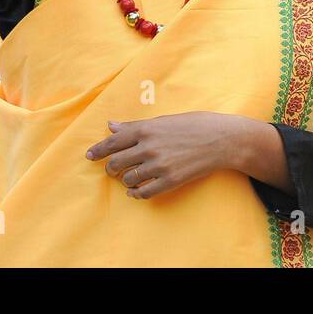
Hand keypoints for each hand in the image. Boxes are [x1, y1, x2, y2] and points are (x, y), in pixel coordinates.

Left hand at [86, 111, 243, 199]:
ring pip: (128, 179)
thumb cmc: (195, 125)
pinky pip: (144, 192)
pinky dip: (136, 194)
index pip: (113, 141)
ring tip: (129, 178)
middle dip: (111, 168)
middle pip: (116, 162)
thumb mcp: (164, 120)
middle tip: (113, 169)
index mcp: (147, 129)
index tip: (90, 155)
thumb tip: (111, 125)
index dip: (98, 150)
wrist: (223, 139)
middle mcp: (149, 147)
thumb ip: (135, 125)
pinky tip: (136, 191)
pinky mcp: (170, 180)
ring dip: (125, 180)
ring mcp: (159, 165)